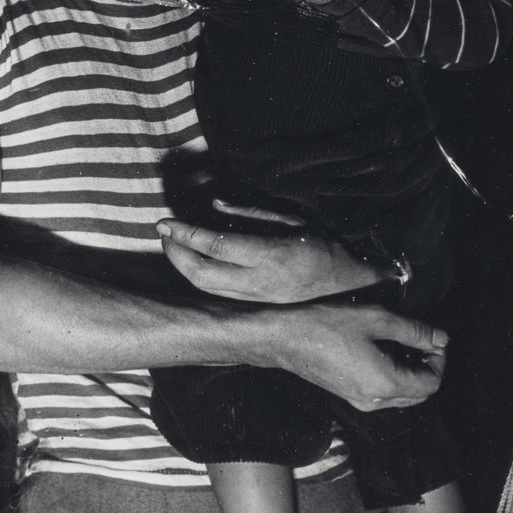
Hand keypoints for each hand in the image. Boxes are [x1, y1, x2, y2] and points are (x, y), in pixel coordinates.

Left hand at [157, 203, 384, 301]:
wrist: (349, 286)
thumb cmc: (323, 246)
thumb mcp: (292, 220)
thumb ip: (251, 214)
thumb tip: (215, 206)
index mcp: (270, 255)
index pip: (215, 246)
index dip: (185, 234)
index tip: (166, 222)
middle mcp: (259, 281)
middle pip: (201, 274)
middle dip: (175, 254)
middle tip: (164, 233)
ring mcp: (256, 298)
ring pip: (206, 288)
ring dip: (182, 267)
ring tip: (173, 246)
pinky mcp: (256, 306)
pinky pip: (218, 294)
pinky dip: (198, 277)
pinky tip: (192, 262)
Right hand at [267, 295, 447, 410]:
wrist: (285, 338)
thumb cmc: (326, 325)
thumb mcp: (376, 319)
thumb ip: (413, 330)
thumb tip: (441, 338)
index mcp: (385, 383)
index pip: (431, 383)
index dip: (439, 360)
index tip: (433, 339)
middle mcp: (375, 401)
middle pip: (420, 394)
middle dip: (427, 368)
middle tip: (422, 340)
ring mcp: (360, 402)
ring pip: (402, 396)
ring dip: (411, 373)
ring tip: (403, 344)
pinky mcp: (349, 396)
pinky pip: (384, 394)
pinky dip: (394, 377)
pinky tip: (383, 352)